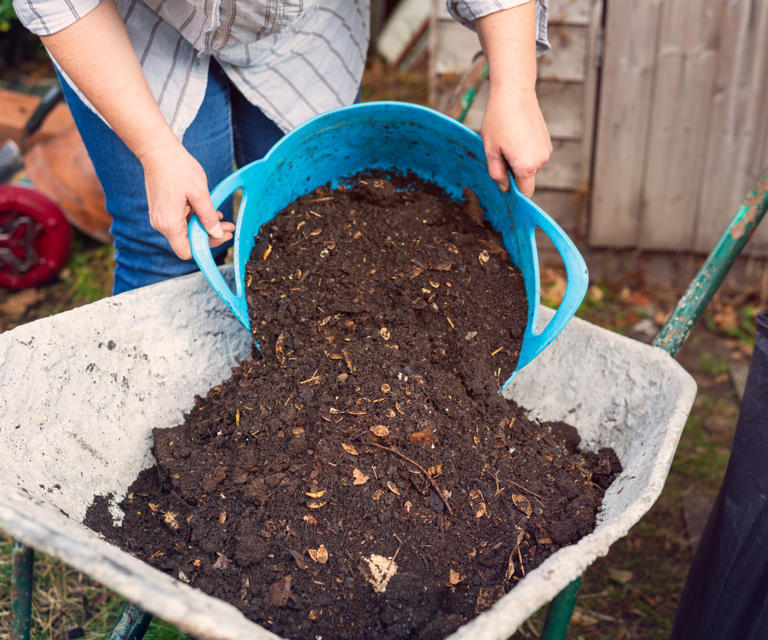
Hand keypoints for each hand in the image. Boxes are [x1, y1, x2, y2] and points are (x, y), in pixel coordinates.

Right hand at [138, 141, 233, 259]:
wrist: (157, 150)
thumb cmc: (177, 168)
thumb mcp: (200, 194)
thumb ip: (209, 217)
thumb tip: (217, 233)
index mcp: (169, 223)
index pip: (187, 251)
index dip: (206, 247)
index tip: (222, 237)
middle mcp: (161, 224)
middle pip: (188, 242)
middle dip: (210, 236)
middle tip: (229, 228)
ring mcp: (160, 217)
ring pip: (185, 231)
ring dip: (204, 226)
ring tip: (223, 219)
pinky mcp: (162, 210)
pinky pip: (180, 221)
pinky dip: (195, 219)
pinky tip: (210, 211)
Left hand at [481, 88, 551, 196]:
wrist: (515, 93)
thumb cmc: (499, 121)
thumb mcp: (491, 151)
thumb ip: (497, 174)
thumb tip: (504, 187)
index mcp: (526, 166)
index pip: (525, 192)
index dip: (514, 191)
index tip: (504, 183)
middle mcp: (541, 160)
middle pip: (527, 178)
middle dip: (514, 172)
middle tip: (500, 153)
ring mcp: (546, 149)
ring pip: (530, 166)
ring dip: (519, 160)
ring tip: (508, 140)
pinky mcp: (547, 140)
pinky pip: (534, 154)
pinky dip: (525, 150)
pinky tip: (516, 135)